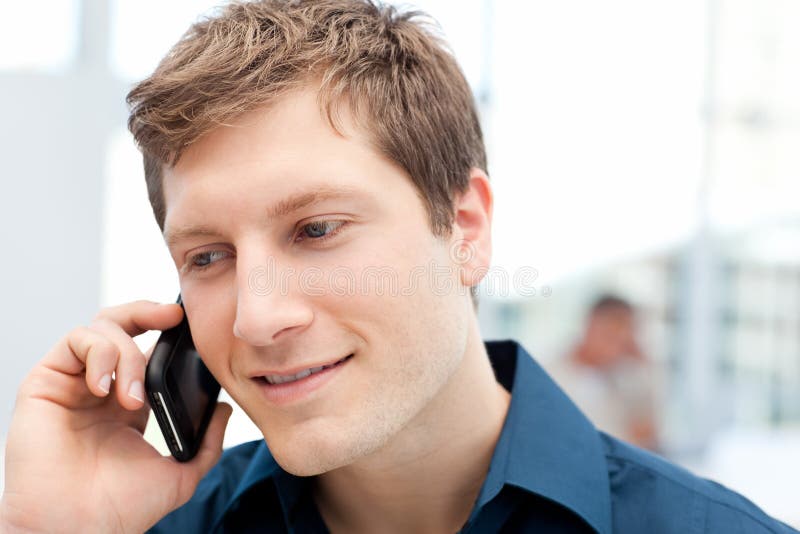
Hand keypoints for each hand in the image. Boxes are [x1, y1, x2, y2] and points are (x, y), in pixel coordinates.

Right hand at [0, 301, 231, 533]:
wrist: (78, 530)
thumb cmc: (118, 509)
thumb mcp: (179, 474)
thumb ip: (206, 444)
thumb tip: (225, 410)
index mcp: (128, 403)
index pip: (146, 348)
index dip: (166, 330)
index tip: (190, 322)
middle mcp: (99, 387)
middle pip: (121, 324)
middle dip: (148, 311)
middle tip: (173, 316)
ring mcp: (72, 383)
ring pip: (100, 328)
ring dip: (126, 352)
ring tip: (133, 397)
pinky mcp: (45, 383)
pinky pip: (73, 341)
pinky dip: (98, 353)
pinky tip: (106, 388)